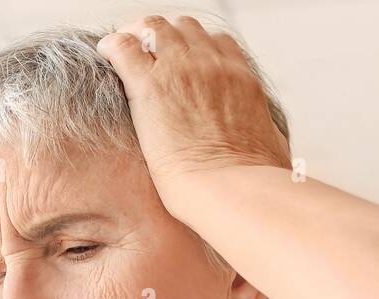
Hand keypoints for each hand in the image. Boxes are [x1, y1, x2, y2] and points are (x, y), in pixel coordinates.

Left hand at [96, 16, 289, 211]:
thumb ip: (268, 134)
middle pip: (184, 28)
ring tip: (123, 55)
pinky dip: (112, 46)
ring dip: (138, 36)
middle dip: (164, 38)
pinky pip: (124, 47)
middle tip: (147, 58)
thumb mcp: (274, 148)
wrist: (231, 189)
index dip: (196, 48)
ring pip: (153, 28)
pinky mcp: (149, 86)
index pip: (218, 43)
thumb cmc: (253, 181)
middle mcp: (212, 65)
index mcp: (241, 79)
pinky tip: (105, 54)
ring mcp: (180, 70)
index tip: (182, 63)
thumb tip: (273, 143)